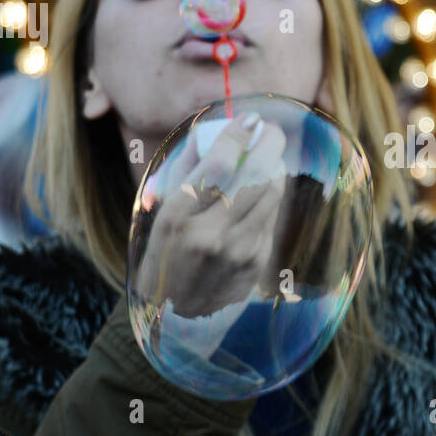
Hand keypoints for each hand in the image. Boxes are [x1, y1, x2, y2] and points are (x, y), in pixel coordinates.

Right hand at [133, 113, 286, 317]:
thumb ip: (187, 169)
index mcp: (177, 216)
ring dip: (274, 169)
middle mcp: (209, 234)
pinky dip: (269, 199)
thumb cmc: (165, 251)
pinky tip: (262, 191)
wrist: (172, 316)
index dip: (239, 136)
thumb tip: (217, 129)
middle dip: (269, 146)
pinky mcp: (255, 264)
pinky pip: (270, 218)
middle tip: (273, 131)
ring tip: (268, 158)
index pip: (218, 165)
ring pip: (270, 195)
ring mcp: (237, 252)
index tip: (250, 120)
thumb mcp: (161, 211)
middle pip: (255, 177)